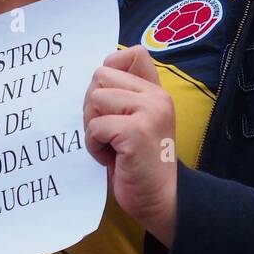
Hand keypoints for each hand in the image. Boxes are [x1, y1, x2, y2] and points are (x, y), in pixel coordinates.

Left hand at [84, 45, 178, 246]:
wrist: (160, 199)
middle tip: (109, 133)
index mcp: (156, 91)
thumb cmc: (137, 162)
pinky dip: (95, 147)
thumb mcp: (134, 121)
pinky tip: (113, 159)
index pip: (130, 54)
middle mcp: (157, 96)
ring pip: (94, 100)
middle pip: (100, 77)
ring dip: (93, 128)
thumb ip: (122, 95)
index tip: (110, 105)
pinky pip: (94, 128)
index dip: (108, 75)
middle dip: (93, 106)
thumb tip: (97, 73)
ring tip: (112, 147)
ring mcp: (149, 112)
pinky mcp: (136, 132)